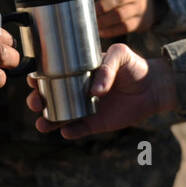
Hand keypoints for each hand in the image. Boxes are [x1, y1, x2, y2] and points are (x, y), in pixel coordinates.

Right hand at [26, 43, 176, 138]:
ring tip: (43, 124)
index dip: (39, 77)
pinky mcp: (96, 123)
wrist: (152, 87)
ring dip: (48, 121)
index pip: (53, 74)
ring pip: (60, 116)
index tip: (32, 79)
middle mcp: (77, 90)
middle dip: (38, 101)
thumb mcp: (121, 54)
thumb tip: (95, 91)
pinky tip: (67, 131)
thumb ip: (107, 67)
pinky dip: (71, 132)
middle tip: (35, 103)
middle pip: (50, 97)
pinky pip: (79, 129)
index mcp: (78, 72)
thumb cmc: (134, 66)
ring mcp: (85, 107)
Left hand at [74, 0, 155, 37]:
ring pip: (121, 14)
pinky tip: (100, 32)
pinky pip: (124, 27)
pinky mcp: (138, 23)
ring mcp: (138, 8)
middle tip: (90, 11)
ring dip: (105, 20)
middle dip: (103, 5)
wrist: (148, 7)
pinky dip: (110, 30)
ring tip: (93, 23)